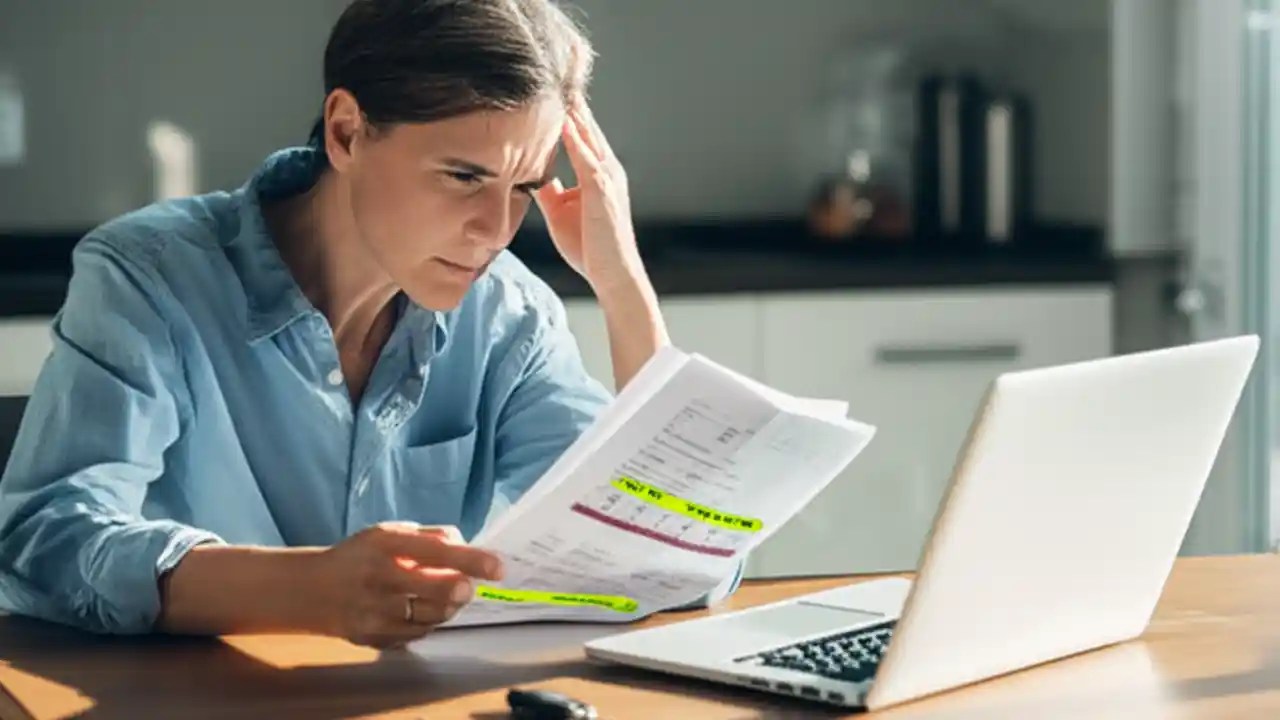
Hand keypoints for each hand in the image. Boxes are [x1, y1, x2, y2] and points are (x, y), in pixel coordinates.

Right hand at [311, 522, 502, 647]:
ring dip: (448, 607)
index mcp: (385, 545)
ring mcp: (375, 613)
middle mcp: (379, 579)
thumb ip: (429, 536)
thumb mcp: (388, 533)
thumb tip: (466, 544)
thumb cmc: (360, 556)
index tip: (498, 567)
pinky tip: (420, 610)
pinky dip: (428, 622)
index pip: (436, 552)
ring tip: (445, 596)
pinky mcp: (373, 638)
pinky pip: (417, 634)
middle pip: (437, 592)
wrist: (310, 590)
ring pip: (432, 617)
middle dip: (462, 590)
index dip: (471, 560)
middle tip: (467, 586)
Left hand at [535, 98, 642, 291]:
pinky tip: (565, 124)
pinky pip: (588, 160)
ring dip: (575, 113)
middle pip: (587, 129)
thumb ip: (550, 191)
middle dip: (574, 103)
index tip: (553, 92)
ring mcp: (607, 179)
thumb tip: (532, 177)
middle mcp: (607, 171)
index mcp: (598, 175)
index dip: (568, 114)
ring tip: (561, 89)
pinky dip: (577, 141)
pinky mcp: (603, 192)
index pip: (582, 136)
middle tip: (560, 74)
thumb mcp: (561, 213)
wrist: (612, 274)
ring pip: (589, 138)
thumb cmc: (591, 248)